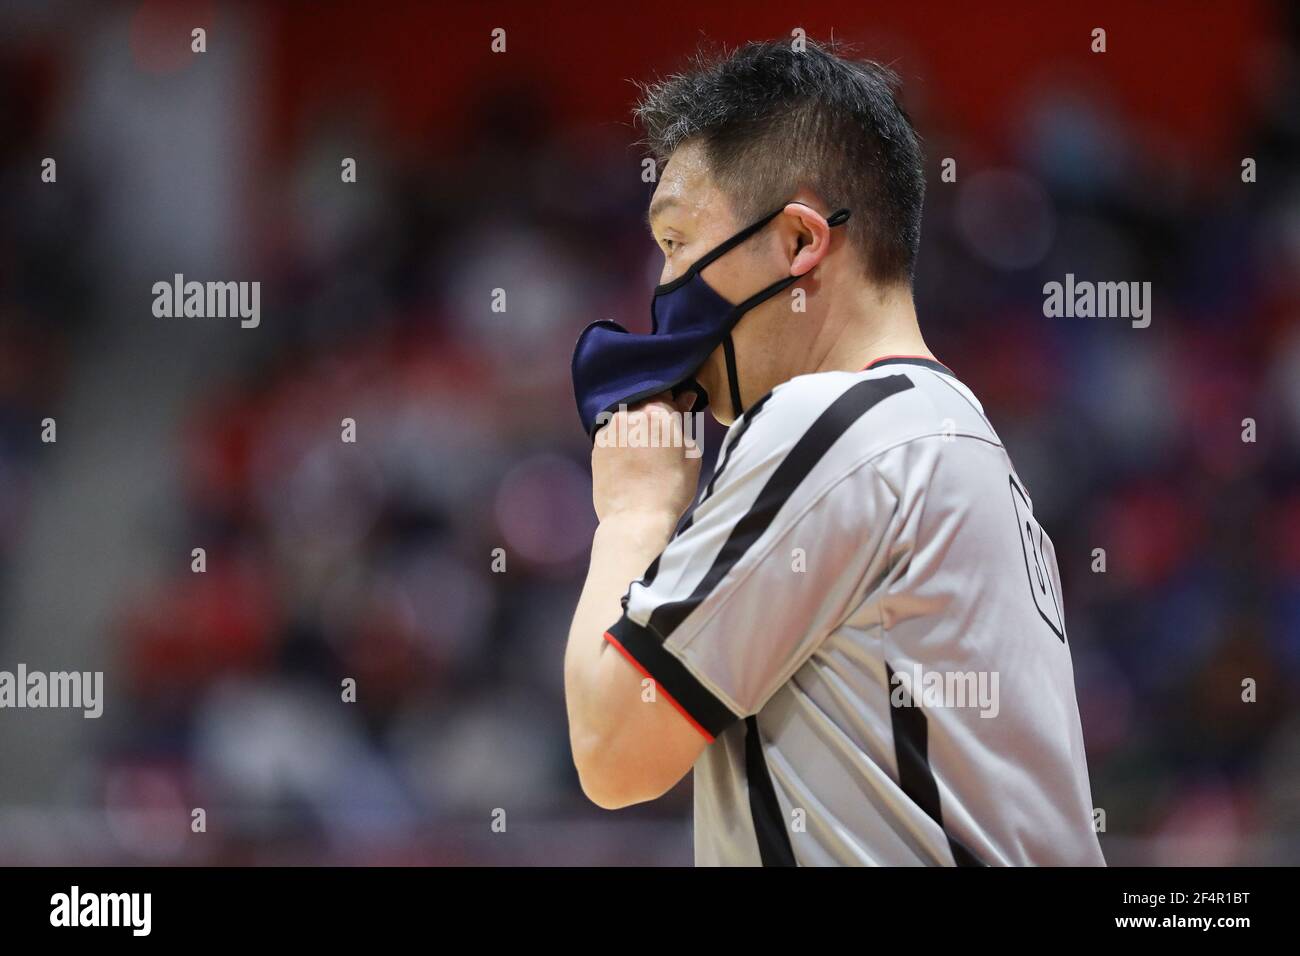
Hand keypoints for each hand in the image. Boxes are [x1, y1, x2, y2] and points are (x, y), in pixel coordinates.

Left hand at [591, 390, 701, 526]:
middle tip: (659, 440)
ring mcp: (610, 429)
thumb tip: (683, 399)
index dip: (672, 404)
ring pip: (626, 419)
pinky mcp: (597, 445)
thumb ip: (685, 423)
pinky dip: (621, 442)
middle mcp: (630, 415)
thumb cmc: (671, 490)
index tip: (675, 416)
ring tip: (643, 455)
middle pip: (643, 404)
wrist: (636, 518)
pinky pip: (612, 434)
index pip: (666, 394)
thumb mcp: (691, 456)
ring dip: (634, 429)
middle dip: (651, 416)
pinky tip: (630, 462)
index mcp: (658, 413)